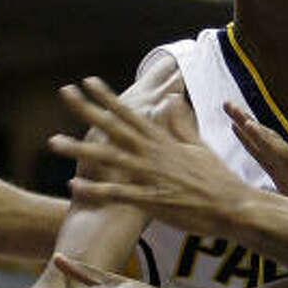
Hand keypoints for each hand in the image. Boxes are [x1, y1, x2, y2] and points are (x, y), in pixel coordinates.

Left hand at [49, 77, 253, 235]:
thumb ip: (180, 124)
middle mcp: (153, 154)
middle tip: (63, 93)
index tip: (88, 81)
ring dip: (80, 150)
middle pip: (113, 128)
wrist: (233, 206)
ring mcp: (150, 176)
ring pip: (109, 159)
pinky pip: (117, 193)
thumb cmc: (218, 179)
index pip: (130, 113)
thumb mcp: (198, 146)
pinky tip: (73, 185)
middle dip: (86, 110)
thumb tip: (171, 99)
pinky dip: (95, 189)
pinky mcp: (152, 199)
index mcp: (163, 141)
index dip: (107, 97)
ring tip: (54, 142)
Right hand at [225, 102, 287, 213]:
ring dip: (246, 124)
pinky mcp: (279, 172)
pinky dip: (248, 139)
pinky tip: (235, 128)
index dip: (264, 139)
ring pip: (262, 141)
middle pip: (267, 139)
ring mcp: (285, 166)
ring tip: (229, 107)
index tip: (249, 125)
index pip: (279, 150)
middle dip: (248, 122)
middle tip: (229, 105)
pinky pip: (260, 152)